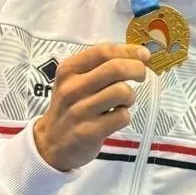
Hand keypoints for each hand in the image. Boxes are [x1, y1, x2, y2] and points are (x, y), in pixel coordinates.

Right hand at [33, 44, 150, 172]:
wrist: (51, 143)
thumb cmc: (71, 106)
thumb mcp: (74, 81)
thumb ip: (100, 66)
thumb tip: (139, 56)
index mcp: (68, 70)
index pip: (103, 51)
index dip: (128, 51)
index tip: (144, 55)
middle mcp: (72, 88)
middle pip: (116, 68)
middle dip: (137, 69)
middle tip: (141, 76)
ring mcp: (80, 110)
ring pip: (122, 91)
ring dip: (130, 97)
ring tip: (122, 103)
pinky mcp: (89, 132)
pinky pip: (122, 116)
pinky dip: (124, 116)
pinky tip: (114, 118)